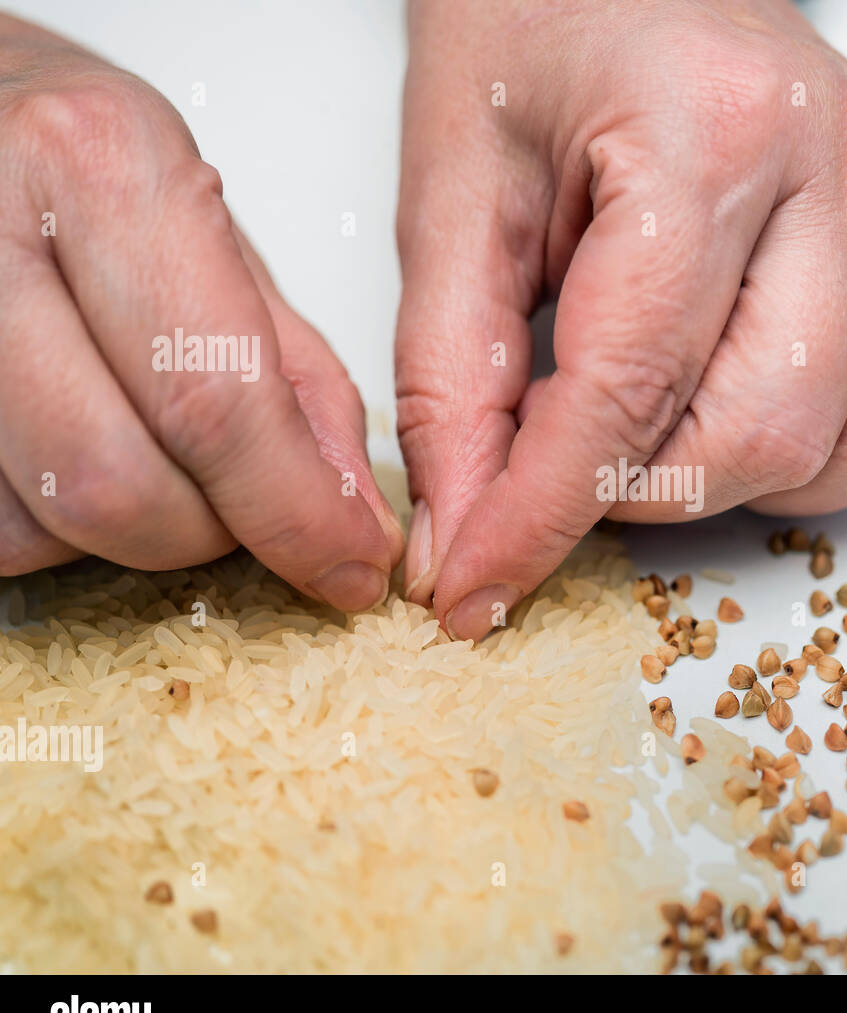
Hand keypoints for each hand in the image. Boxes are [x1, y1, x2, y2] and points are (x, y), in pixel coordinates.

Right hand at [0, 15, 402, 607]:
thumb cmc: (80, 161)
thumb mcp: (216, 233)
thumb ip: (299, 377)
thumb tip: (355, 518)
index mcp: (98, 168)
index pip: (214, 399)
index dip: (296, 511)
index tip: (350, 563)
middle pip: (115, 483)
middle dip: (207, 532)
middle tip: (246, 503)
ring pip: (36, 522)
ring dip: (124, 528)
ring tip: (143, 440)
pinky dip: (51, 522)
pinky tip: (73, 445)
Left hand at [396, 0, 846, 638]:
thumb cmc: (534, 28)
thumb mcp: (452, 197)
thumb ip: (451, 382)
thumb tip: (469, 537)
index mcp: (703, 132)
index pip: (628, 390)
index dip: (543, 512)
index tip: (482, 584)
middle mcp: (832, 160)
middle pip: (763, 430)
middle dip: (644, 498)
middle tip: (564, 470)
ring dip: (742, 483)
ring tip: (657, 435)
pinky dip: (832, 451)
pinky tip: (748, 409)